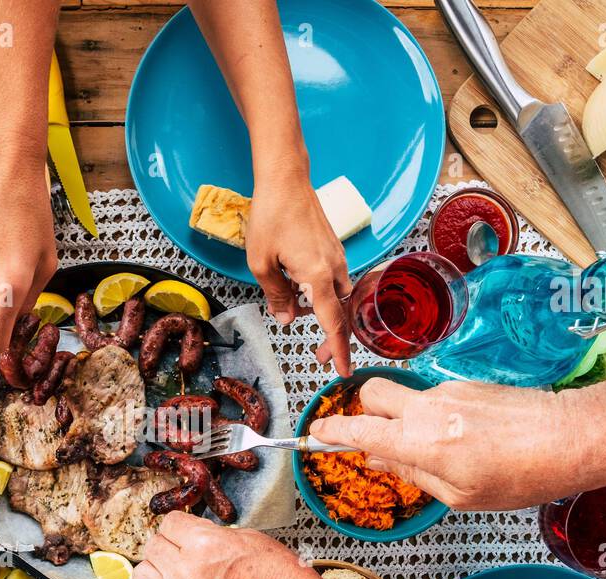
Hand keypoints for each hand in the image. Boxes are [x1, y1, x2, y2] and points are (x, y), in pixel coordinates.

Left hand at [134, 512, 336, 578]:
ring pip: (144, 575)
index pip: (168, 522)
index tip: (188, 527)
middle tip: (183, 545)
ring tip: (177, 567)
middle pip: (151, 547)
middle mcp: (186, 574)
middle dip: (167, 542)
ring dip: (157, 567)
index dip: (180, 523)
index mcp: (204, 546)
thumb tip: (197, 533)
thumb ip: (215, 535)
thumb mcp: (251, 540)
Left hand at [247, 167, 352, 375]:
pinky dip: (324, 295)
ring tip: (300, 319)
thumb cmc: (271, 215)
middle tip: (319, 357)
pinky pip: (334, 281)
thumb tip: (286, 319)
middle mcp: (334, 268)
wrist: (286, 179)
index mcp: (318, 275)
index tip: (344, 371)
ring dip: (325, 315)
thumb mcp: (261, 262)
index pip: (333, 323)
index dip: (338, 351)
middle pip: (341, 314)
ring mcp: (337, 257)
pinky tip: (301, 292)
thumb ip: (276, 295)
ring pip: (338, 297)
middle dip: (333, 339)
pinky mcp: (333, 249)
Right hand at [308, 377, 600, 510]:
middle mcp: (428, 408)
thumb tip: (381, 460)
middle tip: (374, 435)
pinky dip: (436, 416)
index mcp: (420, 441)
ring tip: (439, 450)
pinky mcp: (468, 384)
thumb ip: (412, 474)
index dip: (331, 431)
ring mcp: (449, 391)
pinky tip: (465, 440)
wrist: (569, 438)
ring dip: (406, 417)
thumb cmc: (522, 475)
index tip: (318, 434)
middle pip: (372, 393)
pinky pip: (435, 398)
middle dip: (364, 411)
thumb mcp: (459, 494)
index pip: (358, 428)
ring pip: (407, 396)